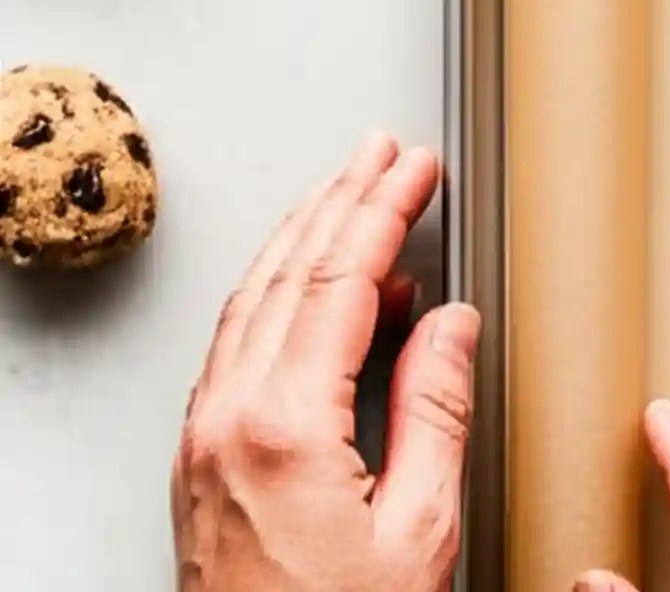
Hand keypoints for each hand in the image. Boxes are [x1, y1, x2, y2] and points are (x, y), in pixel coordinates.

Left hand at [170, 133, 480, 590]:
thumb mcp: (420, 530)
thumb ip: (434, 411)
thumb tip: (450, 325)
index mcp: (283, 427)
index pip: (340, 282)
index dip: (382, 212)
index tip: (415, 169)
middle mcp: (227, 417)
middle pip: (287, 272)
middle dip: (341, 199)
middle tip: (384, 155)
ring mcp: (204, 433)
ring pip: (254, 298)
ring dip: (306, 236)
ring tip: (352, 196)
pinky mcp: (203, 453)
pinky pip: (240, 341)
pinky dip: (284, 295)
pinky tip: (319, 291)